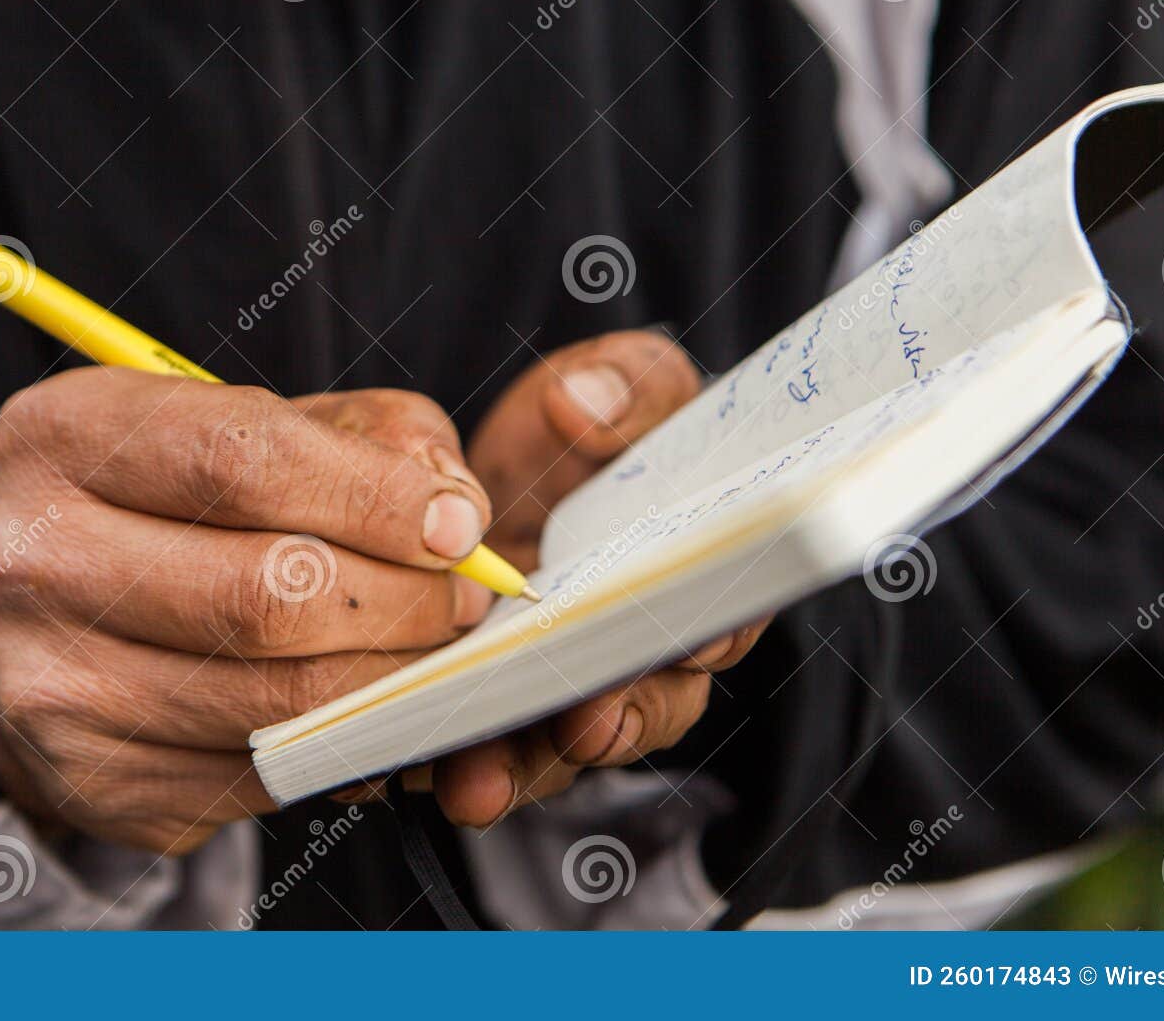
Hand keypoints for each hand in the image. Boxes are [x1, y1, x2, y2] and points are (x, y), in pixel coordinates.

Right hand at [0, 369, 496, 855]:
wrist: (65, 615)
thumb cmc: (187, 500)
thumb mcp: (267, 423)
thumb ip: (374, 437)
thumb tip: (454, 514)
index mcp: (65, 437)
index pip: (242, 459)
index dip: (374, 496)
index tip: (455, 527)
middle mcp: (32, 560)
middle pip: (268, 593)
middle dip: (403, 601)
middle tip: (460, 602)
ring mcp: (49, 683)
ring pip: (277, 702)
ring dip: (389, 682)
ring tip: (427, 652)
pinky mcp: (92, 779)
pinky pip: (261, 775)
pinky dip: (337, 747)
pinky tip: (353, 706)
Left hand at [433, 329, 771, 826]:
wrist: (474, 488)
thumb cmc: (570, 435)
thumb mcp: (604, 385)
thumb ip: (624, 384)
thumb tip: (584, 404)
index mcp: (694, 567)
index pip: (726, 610)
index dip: (714, 626)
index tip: (689, 636)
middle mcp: (645, 645)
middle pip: (655, 700)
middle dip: (624, 714)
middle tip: (590, 719)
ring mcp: (574, 688)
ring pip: (569, 746)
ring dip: (533, 763)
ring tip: (487, 778)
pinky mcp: (504, 716)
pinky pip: (495, 757)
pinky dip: (469, 770)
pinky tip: (437, 775)